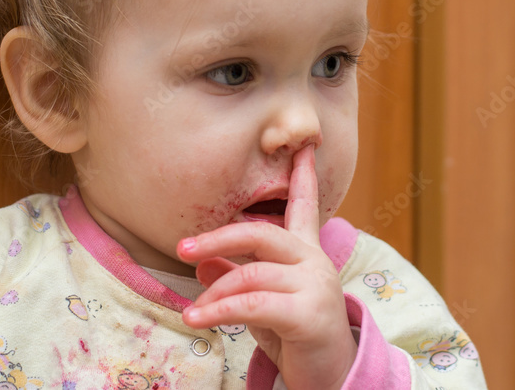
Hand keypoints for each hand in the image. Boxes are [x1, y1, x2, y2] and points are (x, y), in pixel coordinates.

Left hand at [177, 145, 357, 389]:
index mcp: (306, 253)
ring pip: (251, 273)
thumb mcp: (261, 304)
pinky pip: (252, 305)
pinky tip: (197, 318)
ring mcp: (315, 285)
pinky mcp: (308, 314)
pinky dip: (219, 310)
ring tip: (191, 310)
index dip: (303, 177)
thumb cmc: (296, 335)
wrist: (332, 377)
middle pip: (261, 233)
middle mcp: (314, 262)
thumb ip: (236, 278)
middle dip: (218, 238)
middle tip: (182, 248)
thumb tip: (202, 263)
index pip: (304, 207)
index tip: (304, 147)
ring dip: (213, 292)